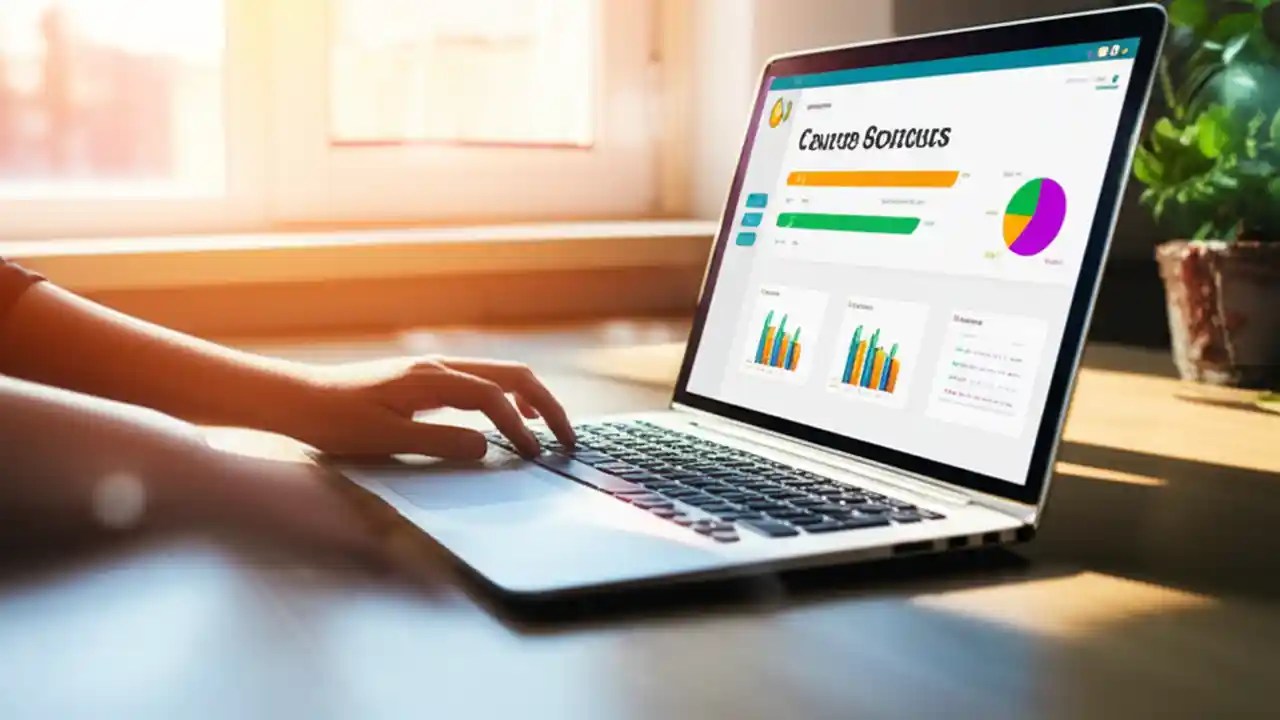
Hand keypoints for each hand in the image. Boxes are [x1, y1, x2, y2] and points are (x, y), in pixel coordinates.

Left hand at [291, 357, 574, 459]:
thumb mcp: (387, 439)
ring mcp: (434, 370)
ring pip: (499, 374)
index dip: (521, 427)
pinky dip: (507, 396)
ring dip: (530, 397)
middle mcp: (440, 367)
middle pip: (511, 375)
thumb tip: (487, 448)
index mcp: (433, 380)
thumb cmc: (335, 421)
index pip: (495, 399)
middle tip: (567, 437)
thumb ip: (440, 443)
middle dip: (545, 404)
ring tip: (547, 426)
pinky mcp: (425, 379)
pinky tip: (508, 415)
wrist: (297, 398)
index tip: (535, 455)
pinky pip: (481, 380)